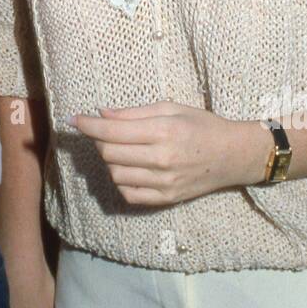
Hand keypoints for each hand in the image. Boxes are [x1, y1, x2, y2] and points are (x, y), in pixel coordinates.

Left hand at [70, 100, 269, 205]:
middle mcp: (162, 159)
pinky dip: (121, 181)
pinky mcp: (166, 198)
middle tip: (105, 131)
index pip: (112, 131)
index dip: (88, 125)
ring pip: (115, 174)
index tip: (74, 119)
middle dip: (99, 140)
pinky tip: (130, 168)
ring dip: (110, 161)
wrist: (233, 156)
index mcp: (163, 131)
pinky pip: (128, 194)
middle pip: (110, 153)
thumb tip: (102, 114)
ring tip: (122, 149)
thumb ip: (135, 113)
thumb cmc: (202, 125)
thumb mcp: (171, 108)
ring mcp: (164, 182)